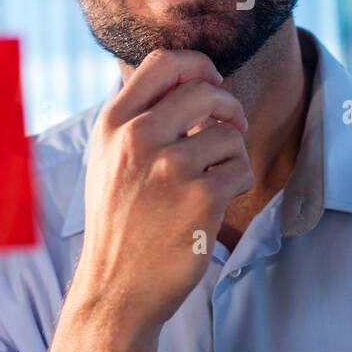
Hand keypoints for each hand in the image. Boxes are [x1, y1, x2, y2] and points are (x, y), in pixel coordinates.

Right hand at [67, 48, 253, 333]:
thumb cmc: (118, 223)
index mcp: (114, 124)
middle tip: (232, 128)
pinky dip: (238, 184)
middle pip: (205, 90)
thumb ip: (140, 119)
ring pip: (229, 134)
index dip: (198, 65)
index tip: (212, 81)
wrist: (115, 289)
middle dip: (229, 107)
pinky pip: (241, 169)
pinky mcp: (201, 197)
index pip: (164, 62)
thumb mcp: (109, 160)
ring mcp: (170, 167)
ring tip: (211, 182)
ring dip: (232, 155)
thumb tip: (191, 81)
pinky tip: (215, 204)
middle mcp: (138, 138)